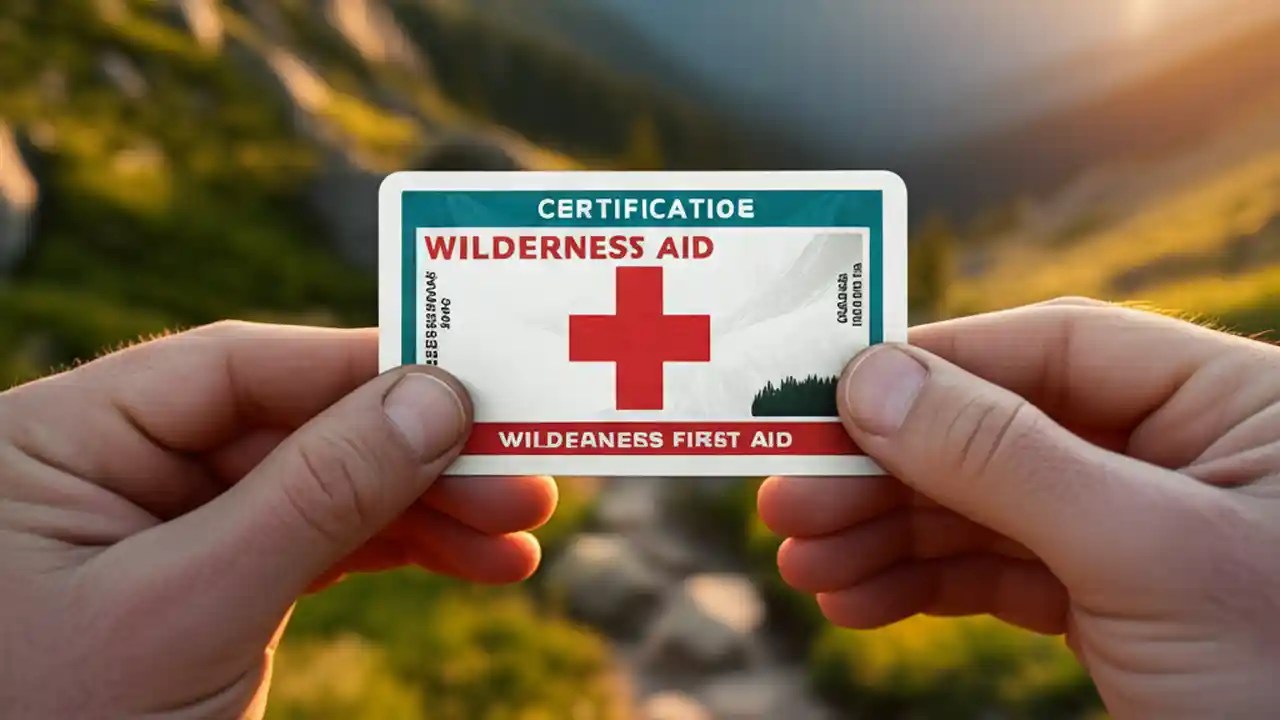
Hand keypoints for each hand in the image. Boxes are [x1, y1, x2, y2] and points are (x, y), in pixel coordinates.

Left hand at [0, 322, 556, 717]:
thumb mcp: (189, 609)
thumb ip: (312, 497)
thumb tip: (435, 399)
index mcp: (62, 441)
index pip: (235, 369)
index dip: (363, 368)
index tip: (472, 382)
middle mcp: (115, 469)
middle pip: (298, 428)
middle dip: (417, 457)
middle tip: (524, 477)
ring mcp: (168, 531)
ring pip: (323, 490)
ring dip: (428, 510)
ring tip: (521, 534)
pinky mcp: (214, 587)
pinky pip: (320, 547)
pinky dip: (401, 553)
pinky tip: (476, 560)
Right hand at [758, 299, 1279, 718]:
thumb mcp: (1146, 551)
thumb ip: (1006, 457)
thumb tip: (873, 381)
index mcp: (1221, 402)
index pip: (1048, 350)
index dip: (929, 366)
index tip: (824, 395)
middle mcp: (1176, 454)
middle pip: (995, 432)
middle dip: (886, 473)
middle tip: (787, 499)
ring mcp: (1138, 531)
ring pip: (984, 509)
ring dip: (886, 536)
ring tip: (803, 564)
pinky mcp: (1112, 601)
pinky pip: (999, 574)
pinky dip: (924, 587)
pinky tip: (859, 598)